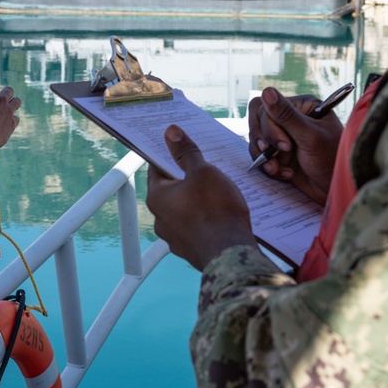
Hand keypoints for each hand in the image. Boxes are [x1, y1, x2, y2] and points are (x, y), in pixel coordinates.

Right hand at [0, 82, 20, 152]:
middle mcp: (0, 99)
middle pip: (9, 90)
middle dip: (6, 94)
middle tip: (2, 101)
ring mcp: (8, 110)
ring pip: (17, 101)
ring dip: (13, 104)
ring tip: (8, 110)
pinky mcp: (13, 122)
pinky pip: (17, 118)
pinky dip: (12, 120)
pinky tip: (7, 124)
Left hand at [146, 125, 255, 270]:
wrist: (231, 254)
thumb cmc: (215, 210)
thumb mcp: (203, 172)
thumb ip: (187, 153)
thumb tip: (171, 132)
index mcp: (157, 198)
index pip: (156, 169)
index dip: (169, 156)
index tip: (179, 148)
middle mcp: (160, 219)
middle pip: (171, 191)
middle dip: (186, 180)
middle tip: (205, 170)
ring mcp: (174, 238)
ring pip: (183, 211)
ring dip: (196, 202)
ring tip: (217, 194)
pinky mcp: (190, 250)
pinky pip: (195, 228)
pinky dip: (205, 220)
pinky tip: (220, 215)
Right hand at [248, 87, 342, 204]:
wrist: (336, 189)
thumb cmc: (332, 159)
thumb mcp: (310, 136)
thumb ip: (287, 116)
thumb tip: (267, 91)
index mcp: (301, 107)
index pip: (266, 107)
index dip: (269, 126)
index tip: (285, 145)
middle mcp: (290, 119)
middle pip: (257, 121)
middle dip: (264, 141)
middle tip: (279, 155)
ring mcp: (283, 137)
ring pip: (256, 140)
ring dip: (264, 157)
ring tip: (278, 169)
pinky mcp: (279, 154)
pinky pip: (261, 156)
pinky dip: (269, 166)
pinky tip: (286, 174)